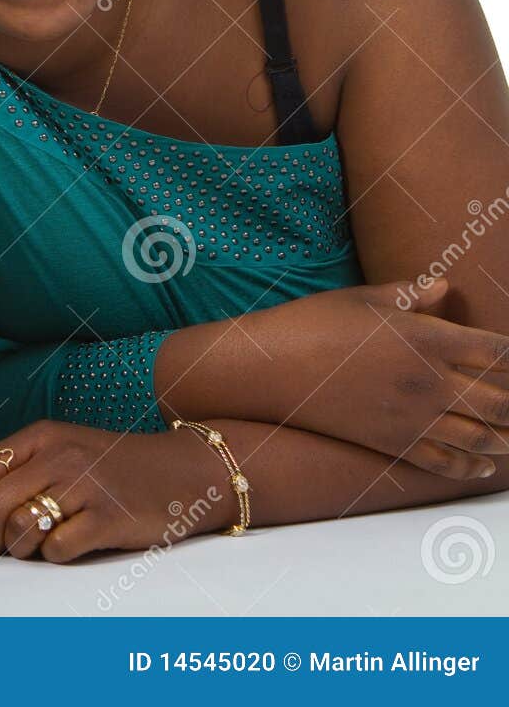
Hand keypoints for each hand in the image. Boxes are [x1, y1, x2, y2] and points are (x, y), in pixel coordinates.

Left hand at [0, 420, 232, 562]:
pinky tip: (67, 546)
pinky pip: (57, 548)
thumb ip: (20, 470)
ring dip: (18, 550)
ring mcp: (85, 486)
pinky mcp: (109, 518)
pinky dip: (52, 557)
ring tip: (34, 548)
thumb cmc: (113, 468)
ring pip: (21, 528)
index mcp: (40, 436)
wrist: (182, 473)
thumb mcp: (63, 450)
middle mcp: (59, 457)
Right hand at [243, 279, 508, 477]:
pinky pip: (445, 463)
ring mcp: (413, 416)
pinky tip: (482, 465)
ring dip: (508, 439)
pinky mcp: (392, 442)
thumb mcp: (363, 298)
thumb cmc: (312, 322)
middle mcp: (430, 380)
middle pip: (503, 401)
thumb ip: (411, 293)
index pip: (499, 351)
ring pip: (483, 437)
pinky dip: (471, 467)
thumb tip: (445, 287)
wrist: (268, 367)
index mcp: (427, 338)